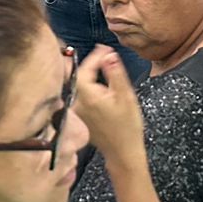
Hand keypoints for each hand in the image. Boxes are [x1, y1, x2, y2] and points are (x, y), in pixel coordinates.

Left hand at [73, 47, 145, 169]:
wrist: (123, 152)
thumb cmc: (127, 127)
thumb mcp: (126, 96)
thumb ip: (115, 73)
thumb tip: (108, 55)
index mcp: (87, 96)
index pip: (84, 68)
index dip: (95, 56)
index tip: (105, 49)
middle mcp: (77, 103)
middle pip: (77, 76)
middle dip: (89, 63)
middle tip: (103, 54)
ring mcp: (75, 111)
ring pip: (77, 85)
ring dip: (87, 74)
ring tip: (100, 65)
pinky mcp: (78, 116)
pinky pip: (78, 95)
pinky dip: (86, 86)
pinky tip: (96, 84)